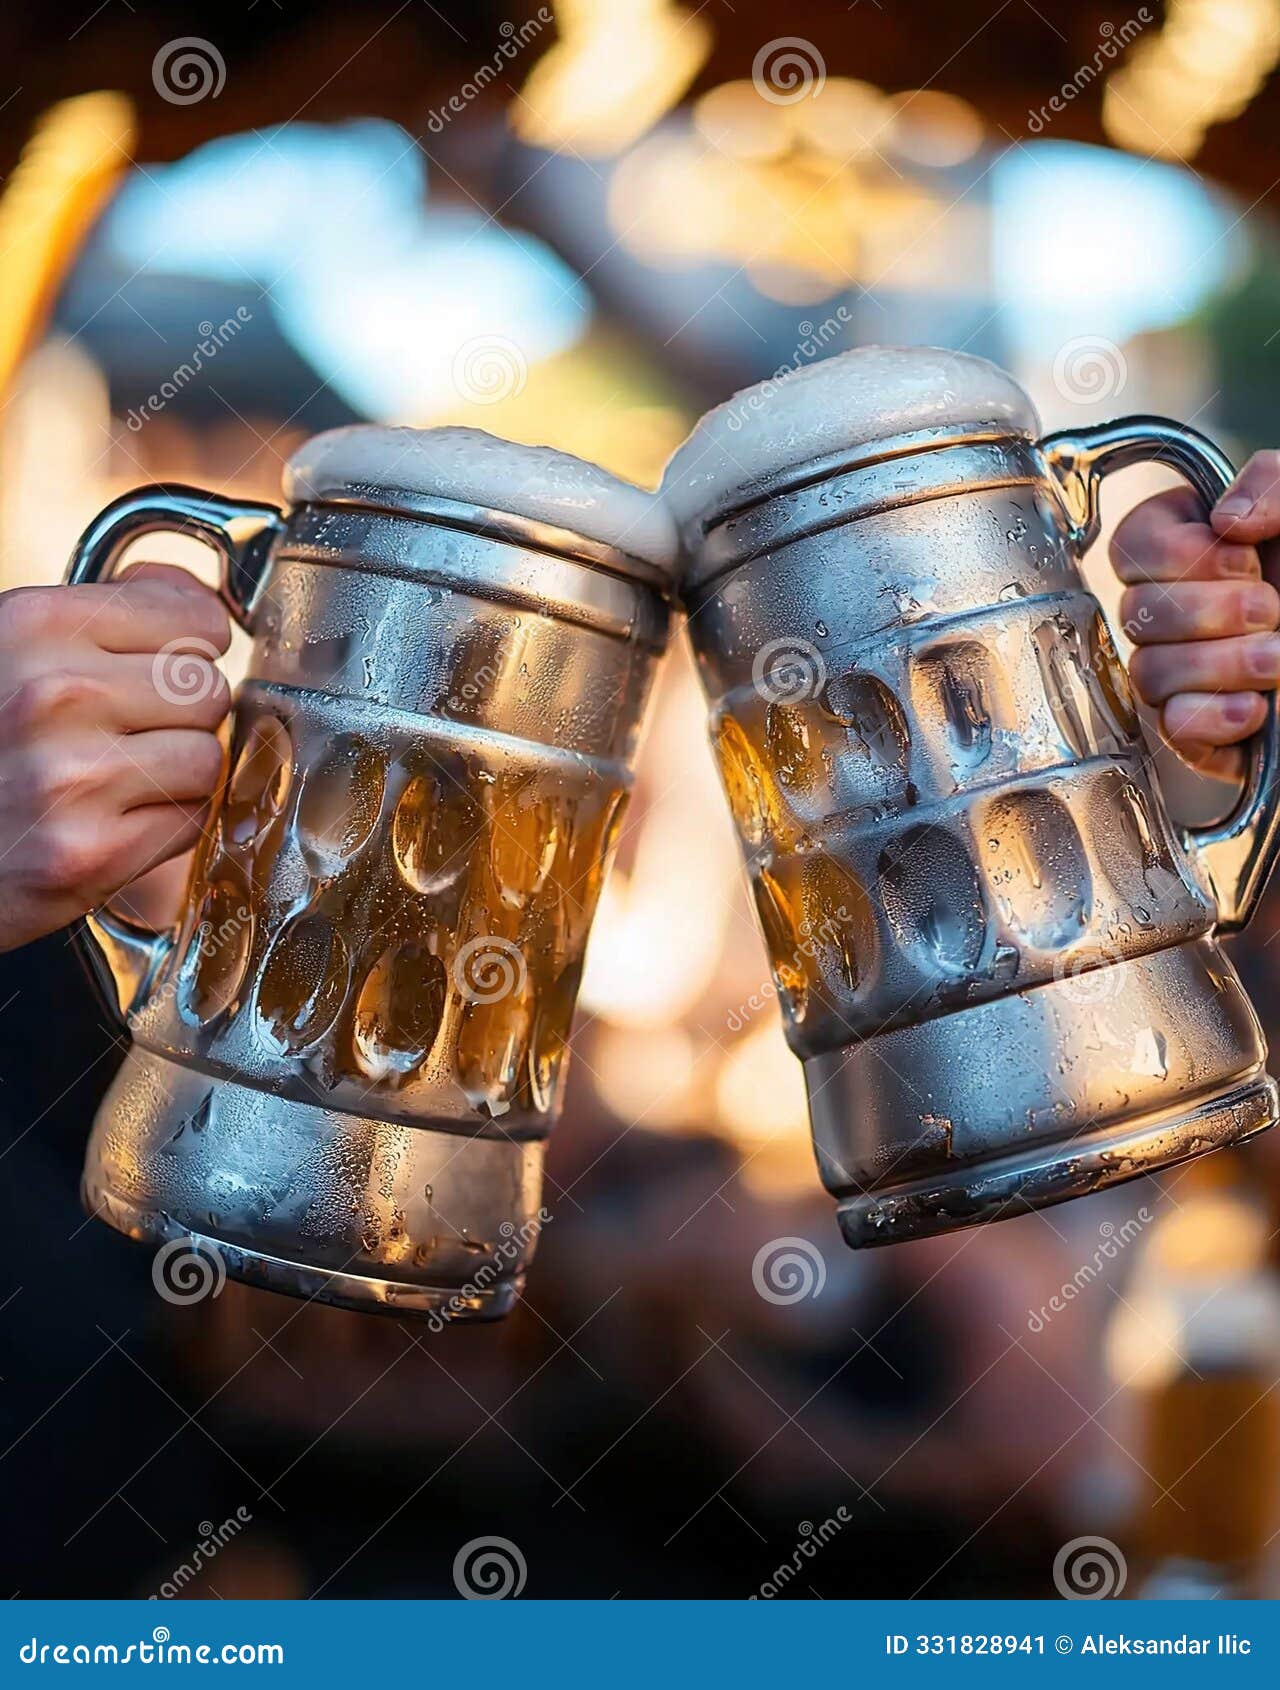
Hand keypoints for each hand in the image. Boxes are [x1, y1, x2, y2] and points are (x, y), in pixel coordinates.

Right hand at [0, 564, 230, 952]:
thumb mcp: (17, 645)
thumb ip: (108, 611)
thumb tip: (198, 595)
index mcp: (33, 626)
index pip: (195, 618)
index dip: (190, 648)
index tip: (163, 667)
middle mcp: (53, 693)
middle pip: (206, 692)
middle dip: (180, 716)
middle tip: (126, 735)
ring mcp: (71, 777)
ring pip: (207, 758)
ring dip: (176, 774)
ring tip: (114, 779)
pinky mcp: (88, 854)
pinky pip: (189, 821)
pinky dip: (163, 826)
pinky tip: (108, 821)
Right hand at [1111, 449, 1279, 779]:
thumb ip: (1275, 483)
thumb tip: (1225, 517)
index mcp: (1200, 549)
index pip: (1132, 543)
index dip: (1174, 553)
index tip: (1242, 558)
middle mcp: (1183, 612)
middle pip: (1136, 612)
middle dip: (1211, 611)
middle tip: (1273, 609)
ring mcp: (1186, 674)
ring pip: (1149, 671)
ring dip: (1222, 664)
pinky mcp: (1201, 730)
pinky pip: (1172, 725)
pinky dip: (1214, 716)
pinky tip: (1258, 708)